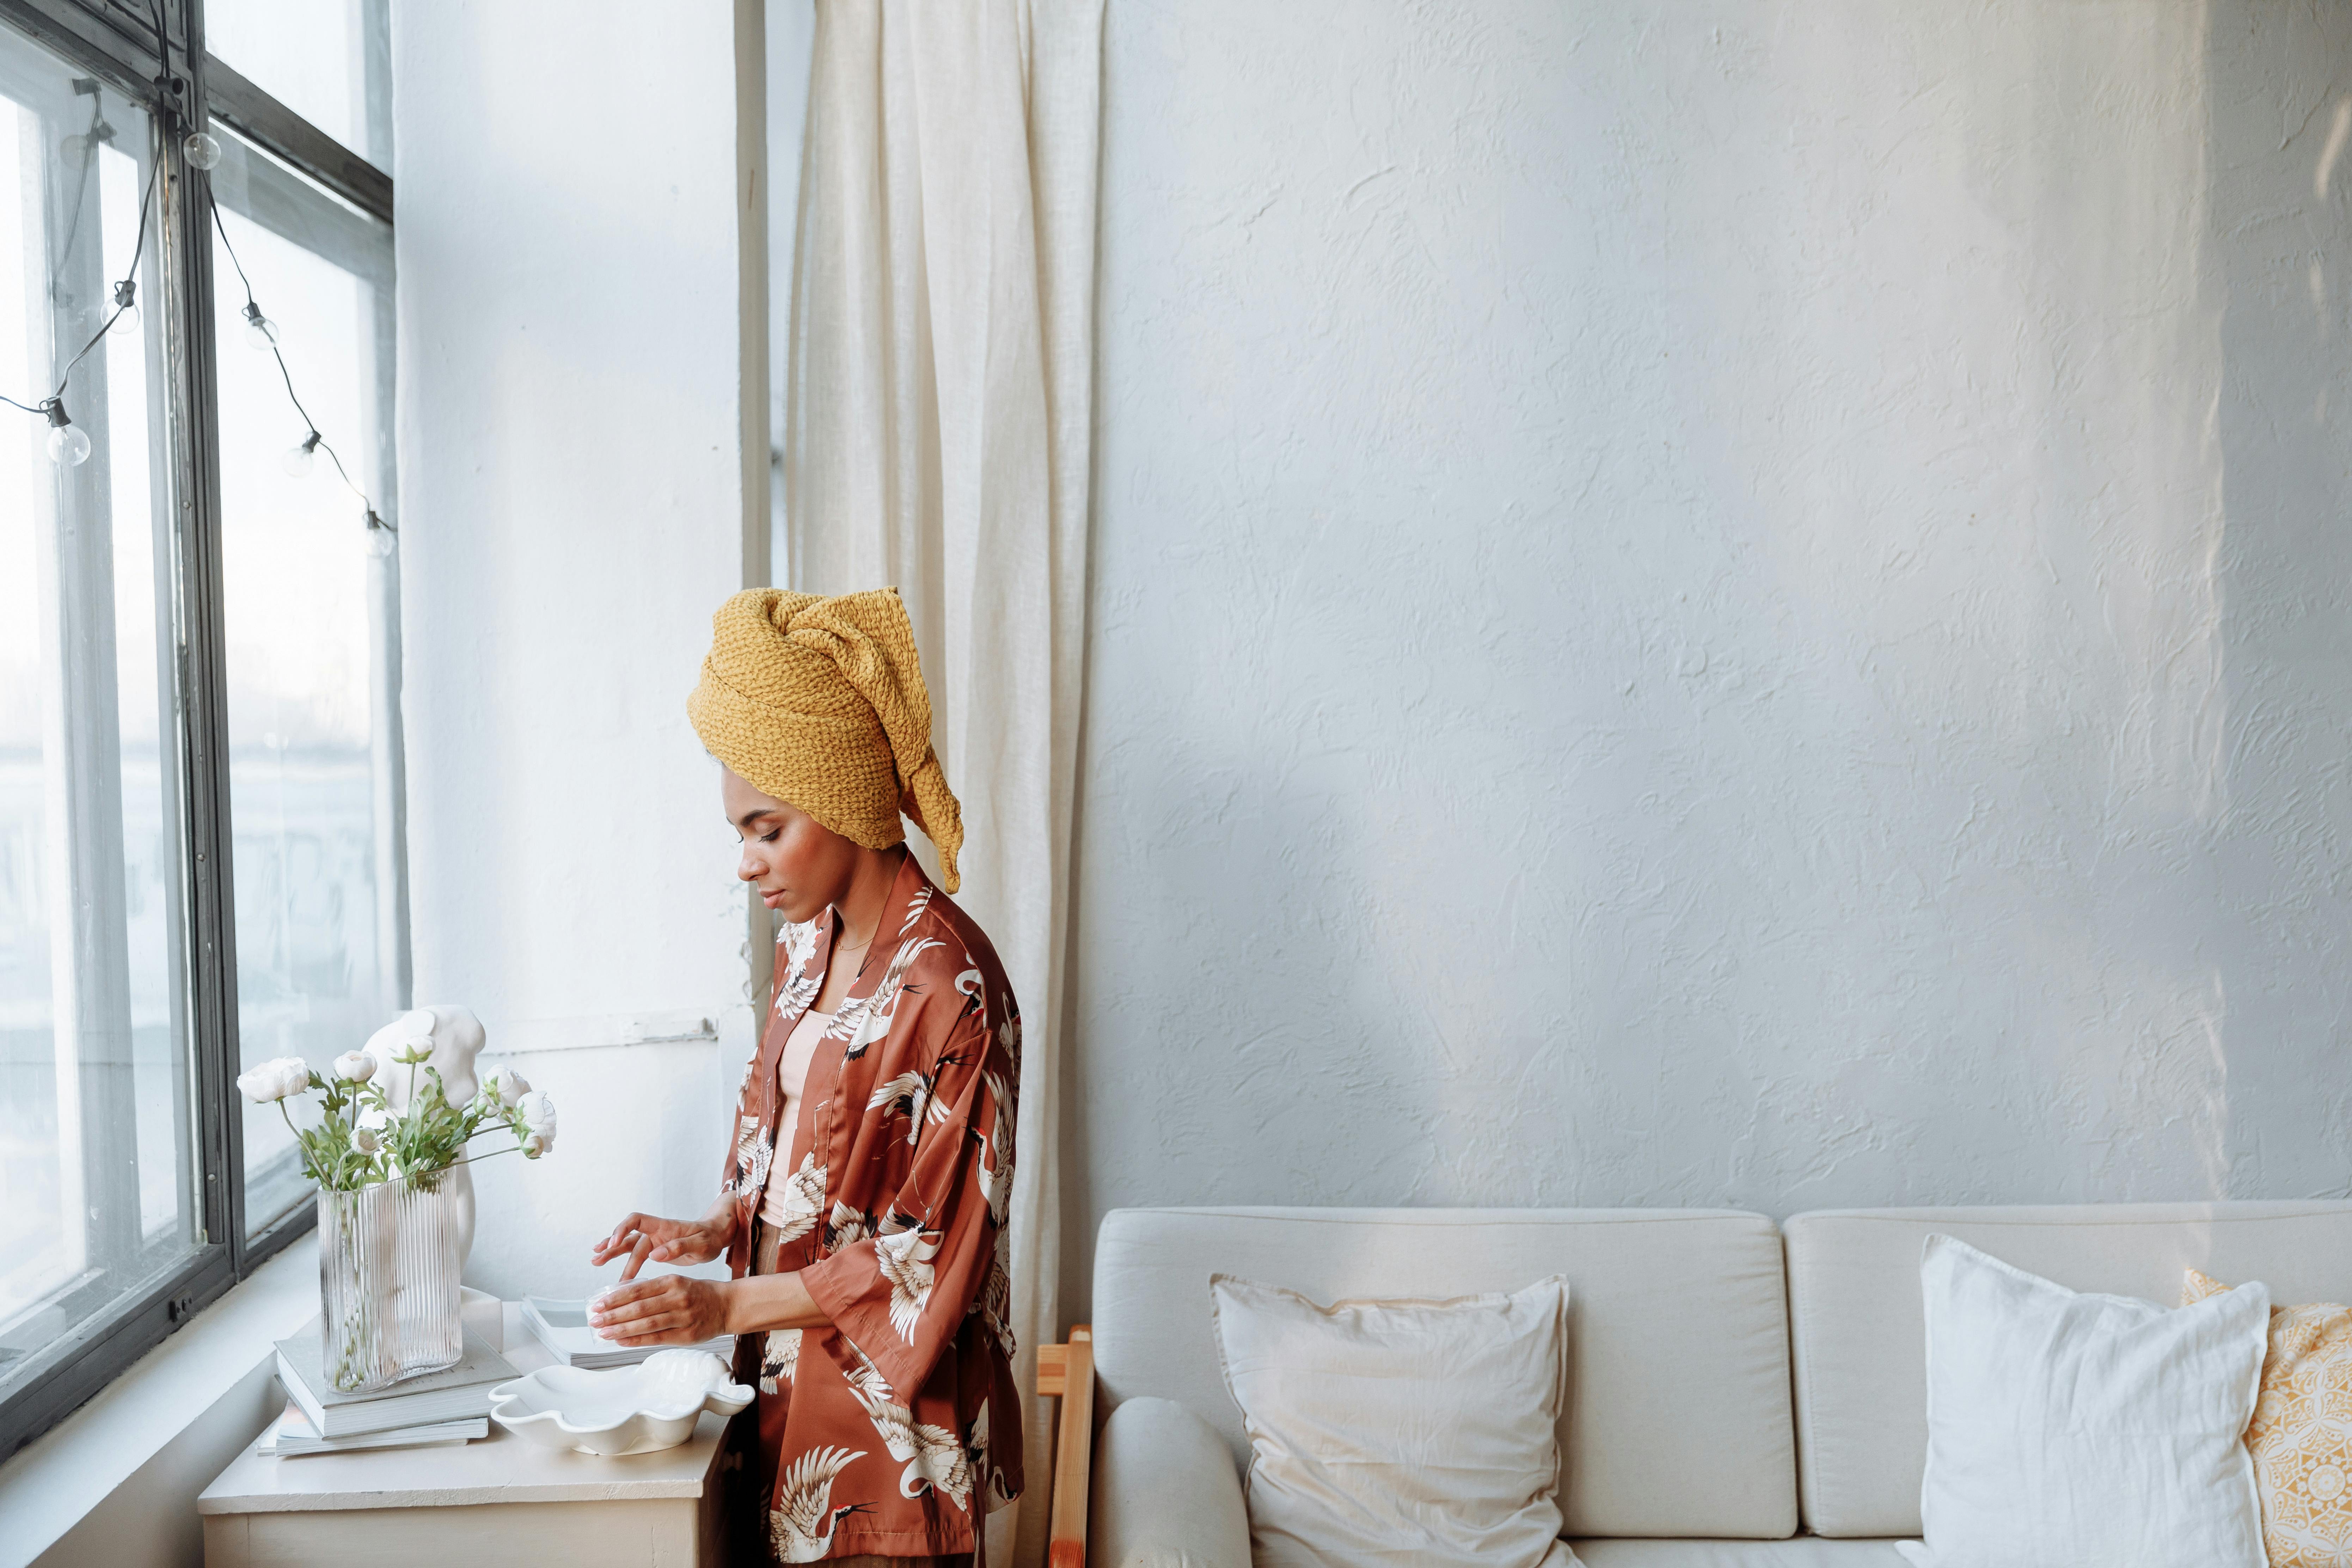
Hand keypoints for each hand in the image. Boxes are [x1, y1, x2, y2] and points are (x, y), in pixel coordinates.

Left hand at [589, 1274, 733, 1346]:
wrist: (728, 1305)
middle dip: (613, 1315)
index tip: (598, 1303)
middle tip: (594, 1319)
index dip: (615, 1298)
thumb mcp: (677, 1282)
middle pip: (639, 1308)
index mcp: (672, 1281)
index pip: (637, 1290)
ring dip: (621, 1329)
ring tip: (603, 1332)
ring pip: (646, 1324)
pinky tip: (622, 1341)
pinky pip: (656, 1339)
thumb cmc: (698, 1293)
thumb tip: (621, 1298)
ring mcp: (682, 1318)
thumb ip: (652, 1290)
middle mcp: (677, 1298)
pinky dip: (637, 1340)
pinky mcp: (686, 1335)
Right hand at [590, 1208, 732, 1279]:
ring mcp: (654, 1241)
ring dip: (612, 1252)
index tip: (615, 1242)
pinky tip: (611, 1265)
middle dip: (612, 1247)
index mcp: (664, 1226)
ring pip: (628, 1246)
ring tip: (595, 1261)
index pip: (637, 1220)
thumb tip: (655, 1255)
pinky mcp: (654, 1250)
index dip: (624, 1228)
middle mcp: (655, 1232)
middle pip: (628, 1237)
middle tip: (597, 1258)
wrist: (716, 1238)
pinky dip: (623, 1259)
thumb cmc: (710, 1238)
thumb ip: (679, 1248)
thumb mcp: (701, 1244)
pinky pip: (634, 1254)